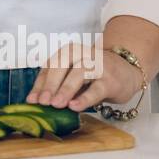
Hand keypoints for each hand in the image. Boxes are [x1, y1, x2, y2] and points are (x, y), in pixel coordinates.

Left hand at [27, 43, 142, 111]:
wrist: (127, 70)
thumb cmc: (93, 74)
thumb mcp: (73, 75)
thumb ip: (56, 85)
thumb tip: (34, 101)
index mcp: (68, 51)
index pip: (50, 67)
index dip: (39, 84)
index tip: (31, 100)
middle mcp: (82, 54)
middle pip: (62, 66)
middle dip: (50, 85)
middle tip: (42, 101)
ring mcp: (97, 65)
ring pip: (78, 74)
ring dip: (65, 90)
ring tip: (55, 104)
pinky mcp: (110, 80)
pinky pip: (96, 89)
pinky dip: (84, 98)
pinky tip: (74, 106)